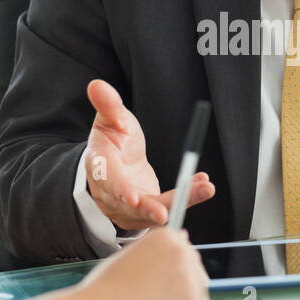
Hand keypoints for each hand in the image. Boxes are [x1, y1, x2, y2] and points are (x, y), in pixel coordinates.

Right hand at [76, 227, 208, 299]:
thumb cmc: (107, 288)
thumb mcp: (130, 255)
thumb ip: (158, 248)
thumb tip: (183, 238)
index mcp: (167, 236)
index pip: (183, 248)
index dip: (166, 268)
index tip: (151, 279)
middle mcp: (182, 252)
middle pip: (195, 267)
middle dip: (178, 283)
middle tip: (149, 297)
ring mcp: (191, 280)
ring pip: (198, 290)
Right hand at [83, 79, 215, 229]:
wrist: (115, 162)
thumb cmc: (112, 139)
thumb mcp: (110, 120)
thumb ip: (108, 105)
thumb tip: (96, 85)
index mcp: (100, 167)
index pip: (107, 180)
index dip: (119, 189)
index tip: (133, 198)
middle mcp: (112, 193)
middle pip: (129, 205)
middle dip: (149, 209)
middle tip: (165, 213)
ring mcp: (129, 206)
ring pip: (152, 210)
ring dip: (179, 202)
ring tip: (203, 188)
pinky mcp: (148, 210)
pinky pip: (169, 205)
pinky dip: (188, 197)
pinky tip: (203, 186)